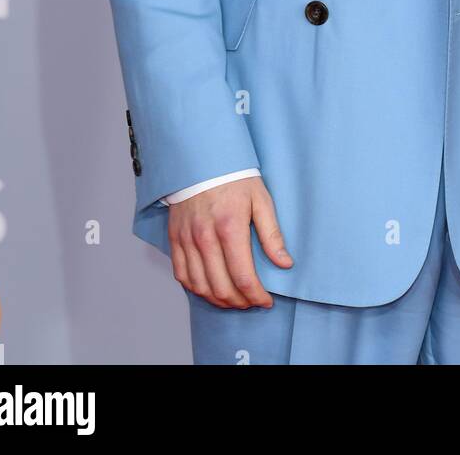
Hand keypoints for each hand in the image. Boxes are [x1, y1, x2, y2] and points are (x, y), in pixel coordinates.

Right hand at [168, 175, 292, 308]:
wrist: (202, 158)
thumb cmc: (235, 178)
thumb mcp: (261, 200)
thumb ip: (272, 235)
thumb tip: (285, 263)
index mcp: (230, 227)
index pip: (243, 277)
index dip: (256, 296)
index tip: (266, 301)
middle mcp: (205, 237)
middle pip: (221, 287)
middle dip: (240, 302)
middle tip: (252, 301)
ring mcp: (187, 239)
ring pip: (200, 286)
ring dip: (219, 300)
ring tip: (234, 299)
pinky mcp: (175, 238)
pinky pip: (182, 275)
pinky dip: (196, 289)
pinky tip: (210, 289)